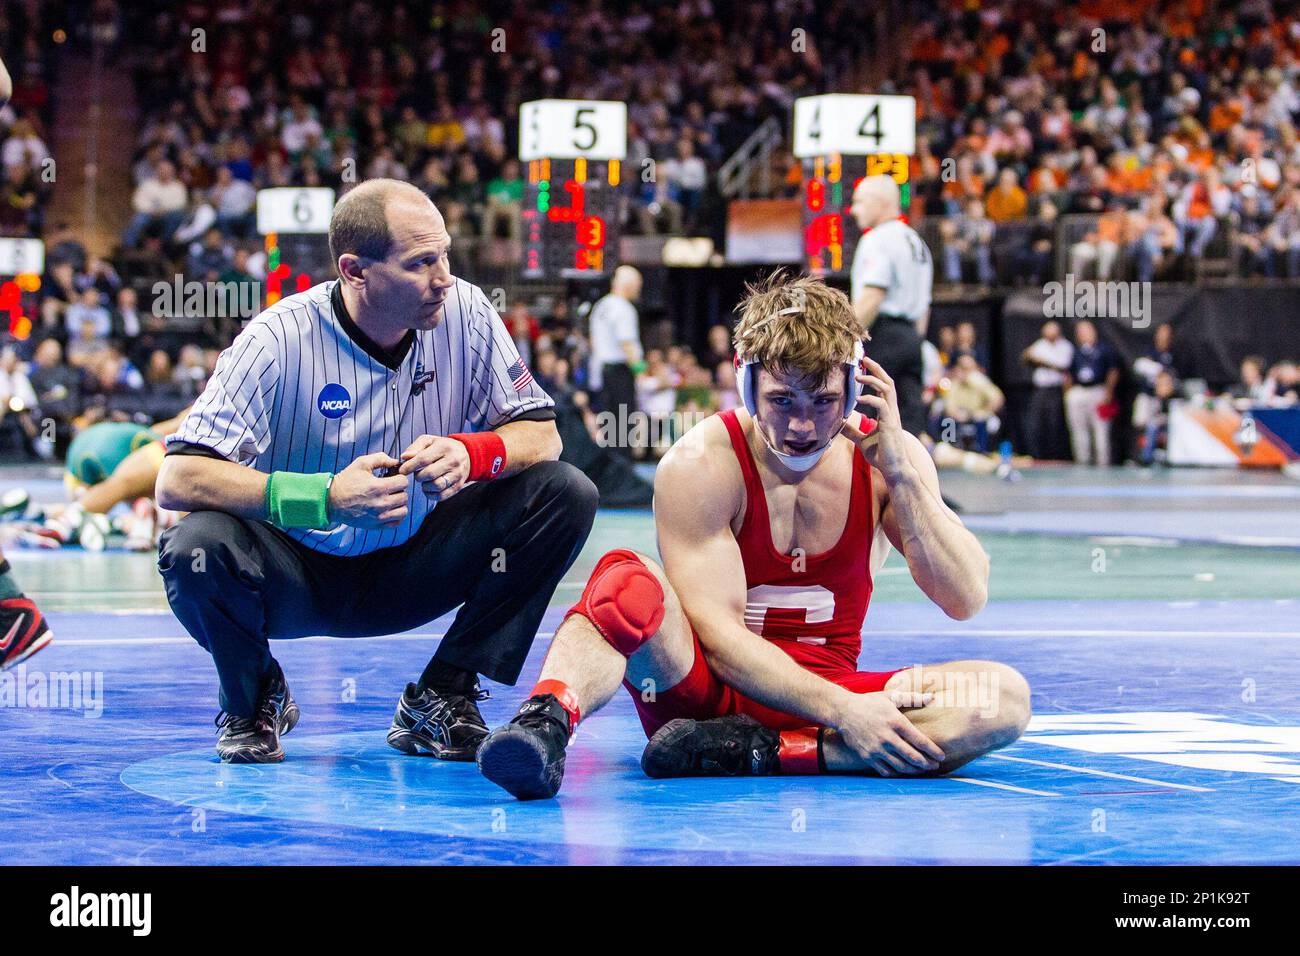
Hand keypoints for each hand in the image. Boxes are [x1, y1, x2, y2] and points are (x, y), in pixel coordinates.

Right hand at [328, 452, 409, 528]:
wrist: (331, 501)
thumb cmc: (346, 481)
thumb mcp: (361, 463)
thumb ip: (380, 458)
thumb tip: (395, 462)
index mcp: (378, 487)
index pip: (403, 482)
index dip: (399, 477)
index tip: (392, 478)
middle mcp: (381, 503)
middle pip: (404, 496)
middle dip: (399, 490)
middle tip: (390, 488)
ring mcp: (379, 516)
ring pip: (403, 511)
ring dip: (399, 504)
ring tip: (390, 499)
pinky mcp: (376, 525)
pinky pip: (396, 522)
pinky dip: (396, 516)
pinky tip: (389, 509)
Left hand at [397, 434, 470, 500]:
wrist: (467, 455)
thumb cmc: (442, 447)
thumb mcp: (429, 441)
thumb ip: (415, 447)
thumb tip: (404, 458)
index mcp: (444, 447)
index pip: (423, 459)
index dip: (409, 466)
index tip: (402, 470)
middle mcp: (453, 461)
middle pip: (429, 474)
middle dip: (418, 476)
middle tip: (417, 474)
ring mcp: (458, 475)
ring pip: (436, 486)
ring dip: (425, 486)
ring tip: (424, 481)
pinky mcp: (458, 486)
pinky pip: (441, 496)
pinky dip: (431, 494)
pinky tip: (429, 488)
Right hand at [833, 690, 945, 775]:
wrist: (843, 711)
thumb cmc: (870, 702)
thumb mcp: (891, 696)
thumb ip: (913, 698)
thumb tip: (933, 697)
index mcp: (896, 722)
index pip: (920, 741)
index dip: (934, 751)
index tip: (942, 756)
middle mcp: (887, 737)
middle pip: (913, 757)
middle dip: (927, 764)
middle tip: (934, 766)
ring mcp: (876, 749)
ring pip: (900, 766)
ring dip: (914, 771)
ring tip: (921, 770)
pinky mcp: (867, 756)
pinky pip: (885, 771)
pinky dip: (896, 773)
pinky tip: (902, 770)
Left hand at [843, 355, 911, 482]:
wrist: (893, 470)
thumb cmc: (881, 456)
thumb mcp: (862, 441)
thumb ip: (852, 431)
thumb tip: (839, 424)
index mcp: (887, 413)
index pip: (883, 387)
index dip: (875, 374)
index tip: (863, 365)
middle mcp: (892, 411)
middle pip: (888, 382)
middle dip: (876, 369)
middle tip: (864, 359)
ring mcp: (892, 417)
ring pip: (887, 389)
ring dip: (872, 380)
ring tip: (857, 376)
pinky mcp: (890, 424)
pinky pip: (881, 405)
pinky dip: (870, 399)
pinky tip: (858, 400)